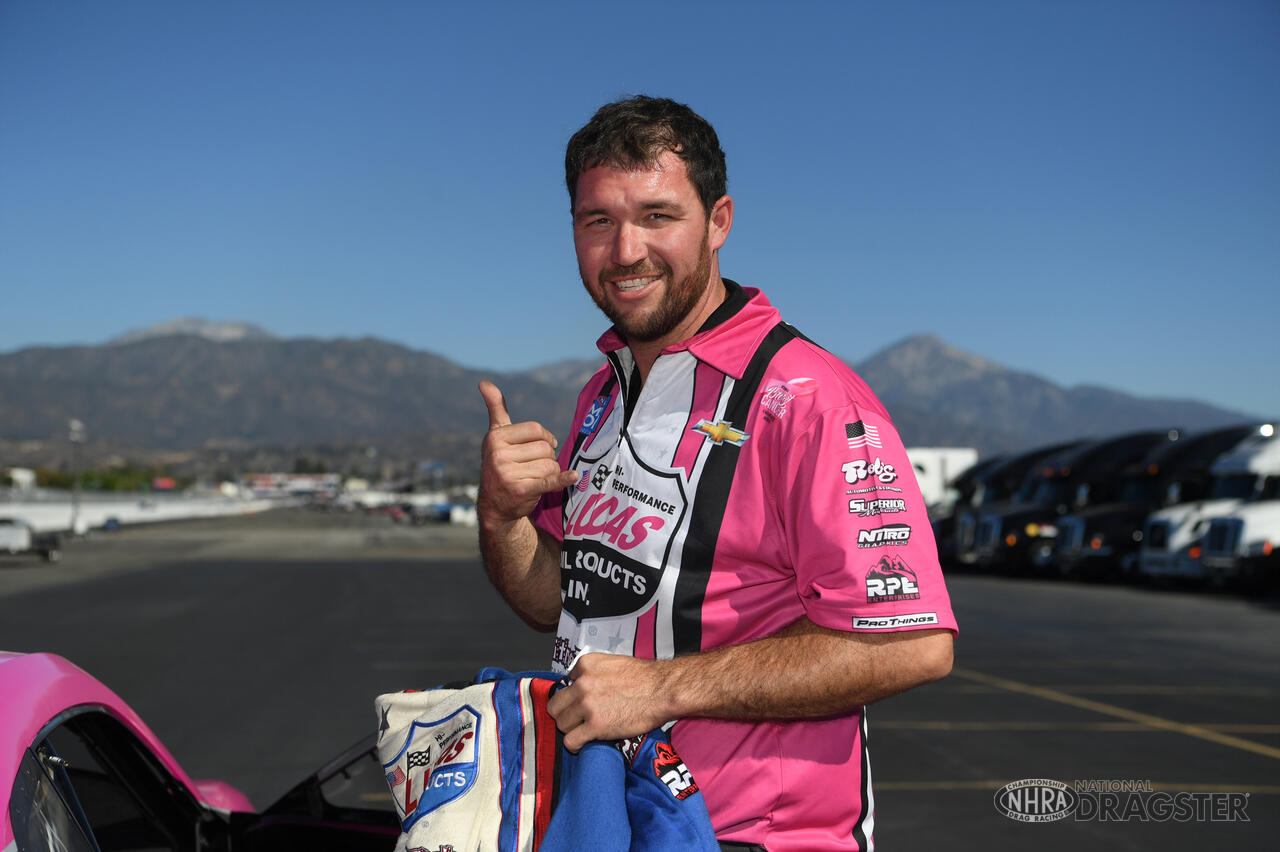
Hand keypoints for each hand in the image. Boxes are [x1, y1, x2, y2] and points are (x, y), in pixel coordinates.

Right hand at [478, 381, 578, 526]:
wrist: (495, 506)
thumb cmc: (500, 464)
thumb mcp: (496, 437)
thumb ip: (496, 410)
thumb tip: (484, 383)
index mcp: (495, 438)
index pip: (536, 430)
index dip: (545, 438)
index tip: (542, 447)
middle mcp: (498, 455)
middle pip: (545, 448)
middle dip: (547, 457)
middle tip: (535, 467)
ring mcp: (507, 474)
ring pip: (550, 465)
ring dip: (550, 472)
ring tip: (535, 478)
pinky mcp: (520, 491)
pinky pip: (549, 481)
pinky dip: (563, 479)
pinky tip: (572, 477)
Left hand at [547, 653, 672, 751]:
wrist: (663, 690)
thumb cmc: (645, 678)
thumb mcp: (613, 663)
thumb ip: (593, 673)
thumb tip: (582, 685)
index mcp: (585, 665)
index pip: (565, 684)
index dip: (574, 696)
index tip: (583, 702)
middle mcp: (582, 683)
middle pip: (556, 705)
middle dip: (565, 713)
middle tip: (577, 719)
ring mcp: (587, 705)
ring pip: (561, 724)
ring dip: (571, 729)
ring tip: (585, 731)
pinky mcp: (595, 726)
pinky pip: (571, 741)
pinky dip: (575, 745)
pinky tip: (584, 743)